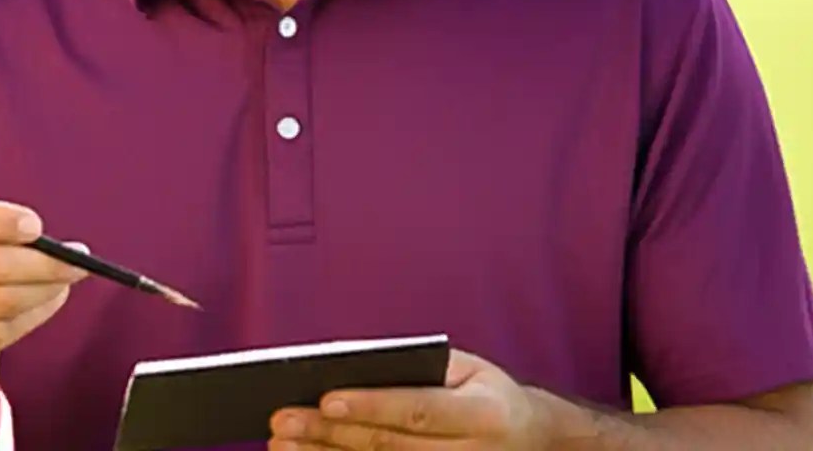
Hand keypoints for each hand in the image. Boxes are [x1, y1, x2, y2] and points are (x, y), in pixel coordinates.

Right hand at [0, 195, 89, 401]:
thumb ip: (0, 234)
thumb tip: (63, 248)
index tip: (36, 226)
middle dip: (42, 260)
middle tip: (79, 257)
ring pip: (3, 297)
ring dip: (47, 286)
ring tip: (69, 276)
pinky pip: (6, 327)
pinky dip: (37, 311)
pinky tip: (50, 299)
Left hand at [269, 350, 549, 449]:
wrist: (531, 442)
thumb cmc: (485, 394)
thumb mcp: (467, 370)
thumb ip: (417, 371)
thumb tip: (348, 369)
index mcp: (484, 415)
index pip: (419, 410)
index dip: (372, 406)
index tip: (325, 398)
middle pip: (389, 448)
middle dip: (330, 435)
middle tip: (282, 420)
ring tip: (282, 446)